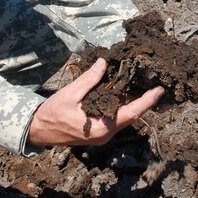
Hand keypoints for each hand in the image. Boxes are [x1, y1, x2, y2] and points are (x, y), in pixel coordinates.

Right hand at [27, 58, 163, 146]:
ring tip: (146, 85)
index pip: (130, 114)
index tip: (159, 91)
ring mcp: (102, 134)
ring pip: (124, 117)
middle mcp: (105, 134)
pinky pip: (115, 117)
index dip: (146, 101)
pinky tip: (126, 91)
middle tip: (156, 84)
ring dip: (134, 102)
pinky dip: (122, 104)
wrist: (38, 131)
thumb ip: (88, 80)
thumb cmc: (52, 114)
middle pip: (131, 116)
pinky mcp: (98, 130)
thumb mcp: (70, 94)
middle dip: (144, 101)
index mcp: (101, 128)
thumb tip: (103, 63)